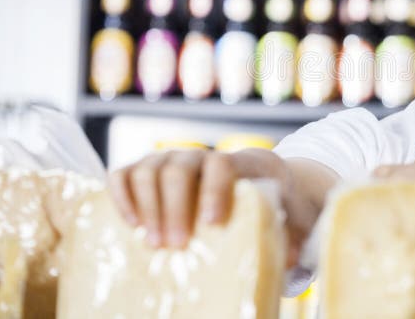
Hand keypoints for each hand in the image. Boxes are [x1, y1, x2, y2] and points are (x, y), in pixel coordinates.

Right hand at [108, 149, 315, 266]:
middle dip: (174, 207)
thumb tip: (293, 261)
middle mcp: (197, 155)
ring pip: (147, 170)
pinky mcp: (143, 171)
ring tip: (153, 244)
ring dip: (147, 207)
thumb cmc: (269, 197)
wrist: (249, 176)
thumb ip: (293, 232)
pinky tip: (130, 224)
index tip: (213, 222)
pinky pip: (122, 174)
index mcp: (236, 161)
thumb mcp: (287, 211)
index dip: (215, 190)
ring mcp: (167, 160)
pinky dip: (121, 196)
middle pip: (177, 169)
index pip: (221, 165)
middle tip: (176, 244)